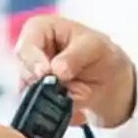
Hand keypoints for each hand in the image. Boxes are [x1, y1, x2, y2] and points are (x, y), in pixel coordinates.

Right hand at [13, 15, 136, 128]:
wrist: (112, 83)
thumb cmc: (102, 55)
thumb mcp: (95, 48)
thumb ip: (74, 57)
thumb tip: (55, 71)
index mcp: (40, 29)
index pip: (26, 45)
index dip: (33, 60)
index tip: (46, 72)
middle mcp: (31, 54)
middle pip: (25, 72)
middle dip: (48, 83)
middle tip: (74, 88)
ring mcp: (32, 78)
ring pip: (31, 93)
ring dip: (57, 96)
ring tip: (83, 92)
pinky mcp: (37, 98)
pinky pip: (40, 108)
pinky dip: (59, 107)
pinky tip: (77, 101)